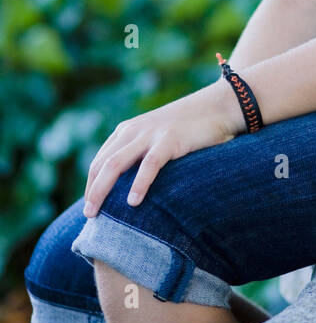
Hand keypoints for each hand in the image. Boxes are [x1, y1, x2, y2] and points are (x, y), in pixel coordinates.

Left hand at [82, 80, 243, 216]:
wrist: (220, 106)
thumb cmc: (190, 128)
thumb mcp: (158, 137)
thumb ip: (142, 154)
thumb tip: (130, 189)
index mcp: (127, 130)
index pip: (99, 161)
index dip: (91, 185)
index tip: (91, 207)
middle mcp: (133, 130)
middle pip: (101, 164)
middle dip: (91, 191)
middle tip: (88, 216)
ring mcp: (151, 134)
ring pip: (115, 164)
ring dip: (101, 190)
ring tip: (97, 214)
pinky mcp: (170, 139)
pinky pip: (149, 164)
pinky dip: (138, 184)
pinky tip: (133, 202)